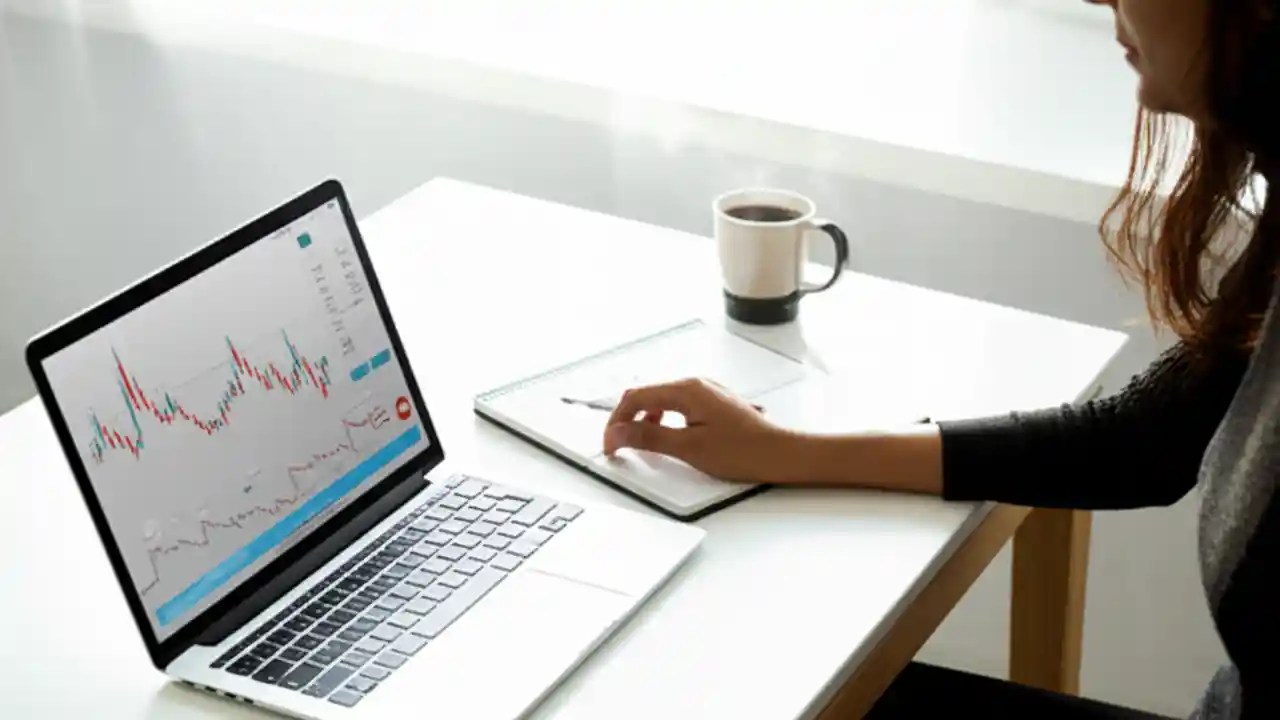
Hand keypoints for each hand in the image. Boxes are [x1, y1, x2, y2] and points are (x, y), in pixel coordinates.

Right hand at [602, 377, 800, 483]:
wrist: (780, 453)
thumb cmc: (742, 451)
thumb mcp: (688, 447)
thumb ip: (649, 437)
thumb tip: (618, 432)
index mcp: (686, 390)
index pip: (636, 397)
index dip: (617, 421)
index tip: (610, 446)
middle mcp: (695, 384)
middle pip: (646, 394)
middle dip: (626, 418)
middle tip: (618, 445)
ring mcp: (705, 392)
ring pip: (660, 399)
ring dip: (643, 418)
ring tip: (638, 442)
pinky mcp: (713, 403)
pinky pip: (676, 404)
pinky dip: (661, 418)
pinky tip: (665, 436)